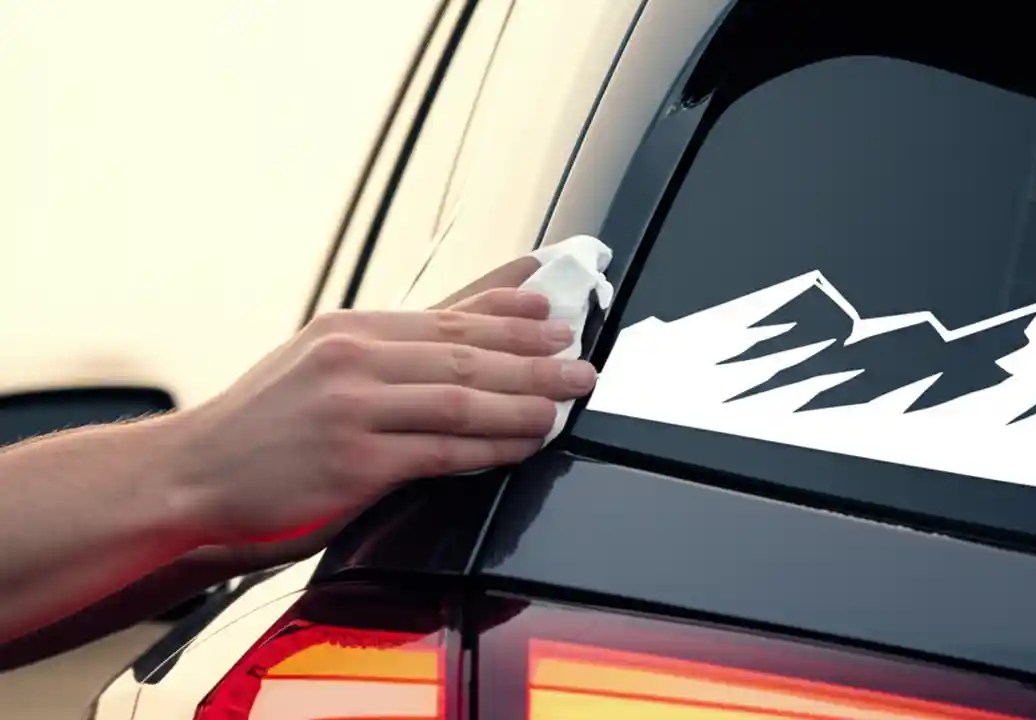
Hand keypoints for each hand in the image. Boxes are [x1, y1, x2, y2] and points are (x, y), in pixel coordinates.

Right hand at [163, 262, 596, 548]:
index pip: (448, 312)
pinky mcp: (353, 463)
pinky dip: (490, 445)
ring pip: (461, 396)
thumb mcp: (316, 363)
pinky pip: (441, 450)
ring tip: (567, 401)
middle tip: (580, 358)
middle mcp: (353, 358)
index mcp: (350, 330)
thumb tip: (455, 336)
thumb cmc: (260, 425)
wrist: (191, 474)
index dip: (509, 310)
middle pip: (465, 351)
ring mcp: (353, 408)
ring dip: (524, 399)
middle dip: (533, 354)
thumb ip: (386, 352)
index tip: (554, 307)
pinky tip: (522, 442)